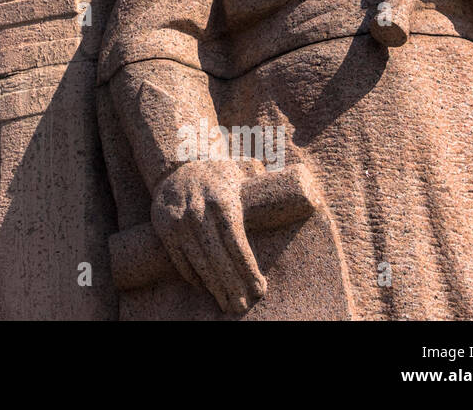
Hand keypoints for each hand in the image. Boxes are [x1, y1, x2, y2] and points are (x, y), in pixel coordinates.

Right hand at [151, 161, 266, 313]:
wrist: (176, 167)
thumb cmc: (219, 176)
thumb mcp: (242, 173)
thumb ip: (265, 186)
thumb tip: (309, 196)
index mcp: (222, 200)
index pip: (237, 243)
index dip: (248, 270)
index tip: (260, 288)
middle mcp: (198, 211)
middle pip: (219, 258)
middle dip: (233, 285)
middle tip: (243, 304)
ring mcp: (178, 220)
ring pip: (198, 261)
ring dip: (214, 286)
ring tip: (227, 303)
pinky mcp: (163, 227)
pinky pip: (179, 258)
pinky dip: (192, 275)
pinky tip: (205, 286)